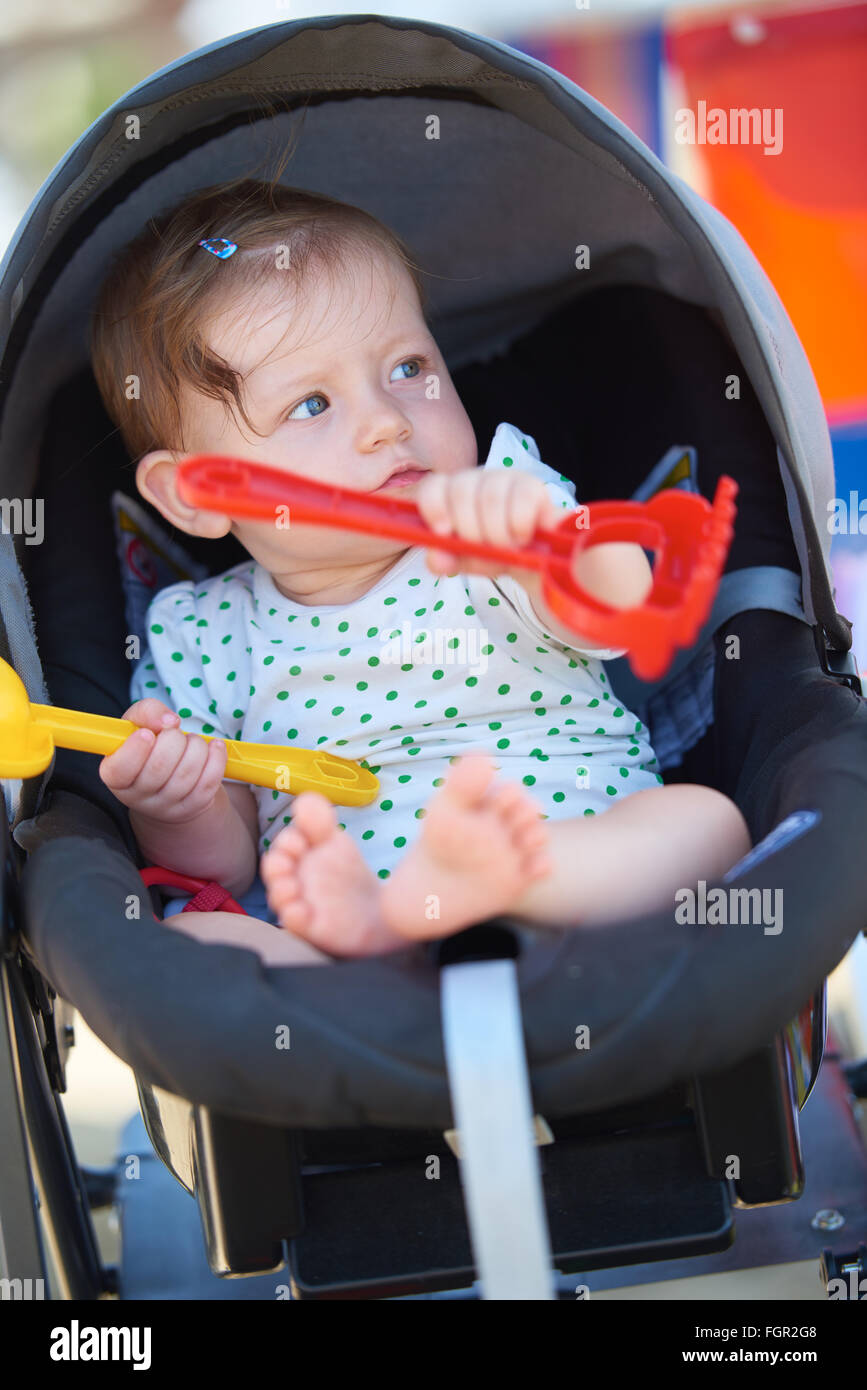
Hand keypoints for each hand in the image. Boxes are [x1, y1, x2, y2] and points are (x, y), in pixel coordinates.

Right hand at [98, 697, 227, 824]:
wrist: (168, 782)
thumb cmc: (148, 748)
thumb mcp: (137, 725)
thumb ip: (145, 712)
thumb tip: (168, 720)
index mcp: (115, 776)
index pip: (119, 769)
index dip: (135, 749)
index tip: (147, 733)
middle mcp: (137, 797)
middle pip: (159, 766)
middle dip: (173, 739)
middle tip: (174, 733)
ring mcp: (166, 807)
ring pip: (187, 772)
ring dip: (196, 745)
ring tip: (191, 741)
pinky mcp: (193, 807)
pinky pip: (209, 781)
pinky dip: (216, 757)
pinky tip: (213, 747)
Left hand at [415, 469, 561, 580]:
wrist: (534, 561)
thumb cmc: (494, 555)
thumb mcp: (467, 562)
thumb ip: (446, 561)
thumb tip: (436, 558)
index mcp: (450, 496)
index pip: (433, 487)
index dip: (434, 506)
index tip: (443, 532)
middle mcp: (474, 481)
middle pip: (461, 491)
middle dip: (471, 530)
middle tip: (486, 550)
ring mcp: (504, 478)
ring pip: (490, 497)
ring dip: (497, 533)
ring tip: (508, 548)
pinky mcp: (532, 484)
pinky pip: (522, 499)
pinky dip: (519, 526)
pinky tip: (523, 537)